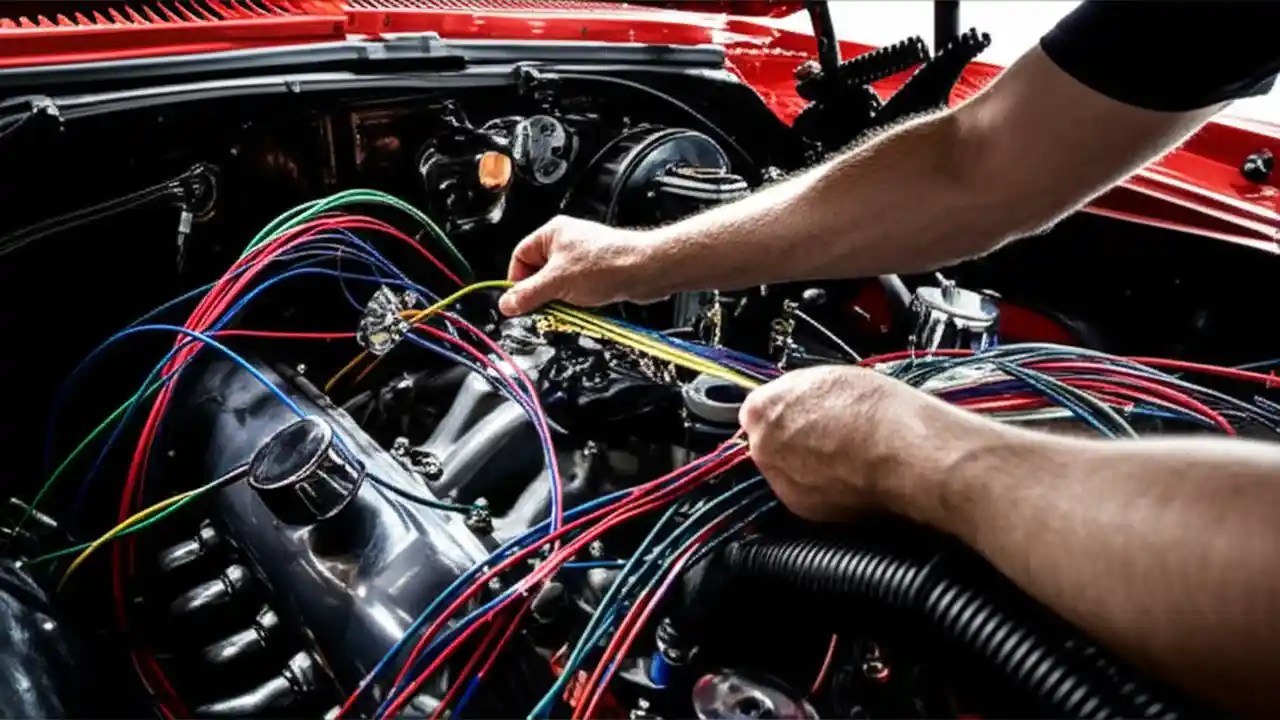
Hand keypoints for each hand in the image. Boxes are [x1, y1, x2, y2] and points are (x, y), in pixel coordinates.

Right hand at [499, 216, 659, 315]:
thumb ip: (528, 295)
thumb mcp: (556, 283)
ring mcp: (583, 257)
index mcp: (551, 233)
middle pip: (538, 271)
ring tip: (568, 305)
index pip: (519, 257)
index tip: (518, 302)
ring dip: (559, 298)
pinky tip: (583, 306)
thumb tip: (507, 303)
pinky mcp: (597, 271)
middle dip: (540, 292)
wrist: (645, 270)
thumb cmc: (607, 264)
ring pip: (558, 283)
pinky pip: (576, 288)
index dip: (517, 281)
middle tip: (543, 307)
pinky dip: (576, 300)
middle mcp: (566, 241)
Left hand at [739, 365, 998, 523]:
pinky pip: (808, 494)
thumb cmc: (876, 409)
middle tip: (831, 435)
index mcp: (762, 410)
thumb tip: (798, 402)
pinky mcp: (804, 510)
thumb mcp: (830, 378)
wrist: (905, 452)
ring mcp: (782, 483)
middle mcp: (763, 449)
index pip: (760, 410)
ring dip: (808, 466)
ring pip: (788, 471)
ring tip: (847, 456)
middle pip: (770, 443)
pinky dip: (824, 488)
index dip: (787, 411)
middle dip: (794, 440)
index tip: (805, 414)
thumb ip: (799, 394)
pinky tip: (852, 475)